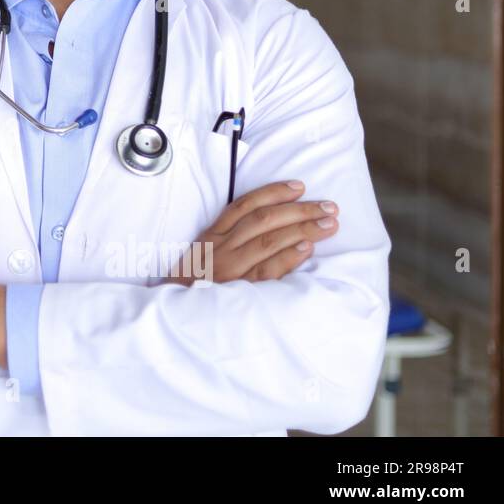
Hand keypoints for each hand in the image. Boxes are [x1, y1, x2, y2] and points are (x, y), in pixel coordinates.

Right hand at [163, 180, 338, 286]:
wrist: (175, 316)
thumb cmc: (194, 284)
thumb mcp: (204, 254)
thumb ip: (229, 238)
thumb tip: (271, 222)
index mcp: (212, 235)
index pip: (245, 205)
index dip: (274, 193)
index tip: (300, 187)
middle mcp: (221, 248)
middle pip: (263, 220)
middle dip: (299, 210)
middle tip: (328, 207)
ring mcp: (230, 269)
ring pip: (269, 241)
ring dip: (303, 230)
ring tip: (329, 225)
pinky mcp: (238, 291)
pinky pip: (267, 271)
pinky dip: (288, 258)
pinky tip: (308, 249)